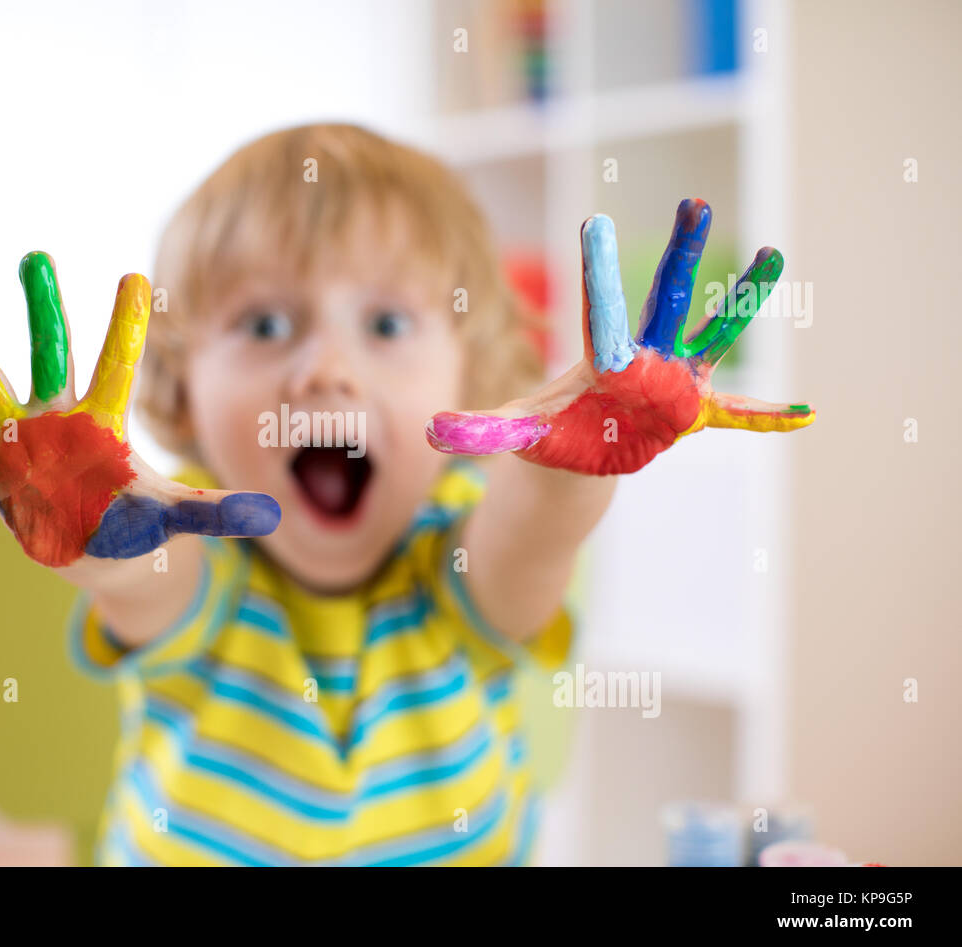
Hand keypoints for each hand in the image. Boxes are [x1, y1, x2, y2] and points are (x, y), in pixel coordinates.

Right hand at [0, 252, 278, 565]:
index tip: (133, 277)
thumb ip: (216, 513)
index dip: (125, 326)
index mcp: (105, 422)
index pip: (118, 366)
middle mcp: (59, 419)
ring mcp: (20, 443)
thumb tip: (272, 518)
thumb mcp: (176, 517)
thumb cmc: (137, 521)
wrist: (97, 549)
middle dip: (44, 308)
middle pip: (51, 354)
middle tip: (35, 253)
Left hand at [425, 199, 813, 474]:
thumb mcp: (513, 436)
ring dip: (740, 303)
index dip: (599, 276)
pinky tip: (805, 415)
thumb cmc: (548, 438)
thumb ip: (477, 432)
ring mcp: (672, 382)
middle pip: (663, 301)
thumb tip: (427, 431)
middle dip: (678, 256)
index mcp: (602, 359)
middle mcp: (643, 359)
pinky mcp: (691, 412)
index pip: (601, 313)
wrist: (580, 458)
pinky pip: (735, 412)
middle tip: (695, 202)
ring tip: (774, 257)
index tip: (596, 225)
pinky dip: (765, 416)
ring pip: (712, 335)